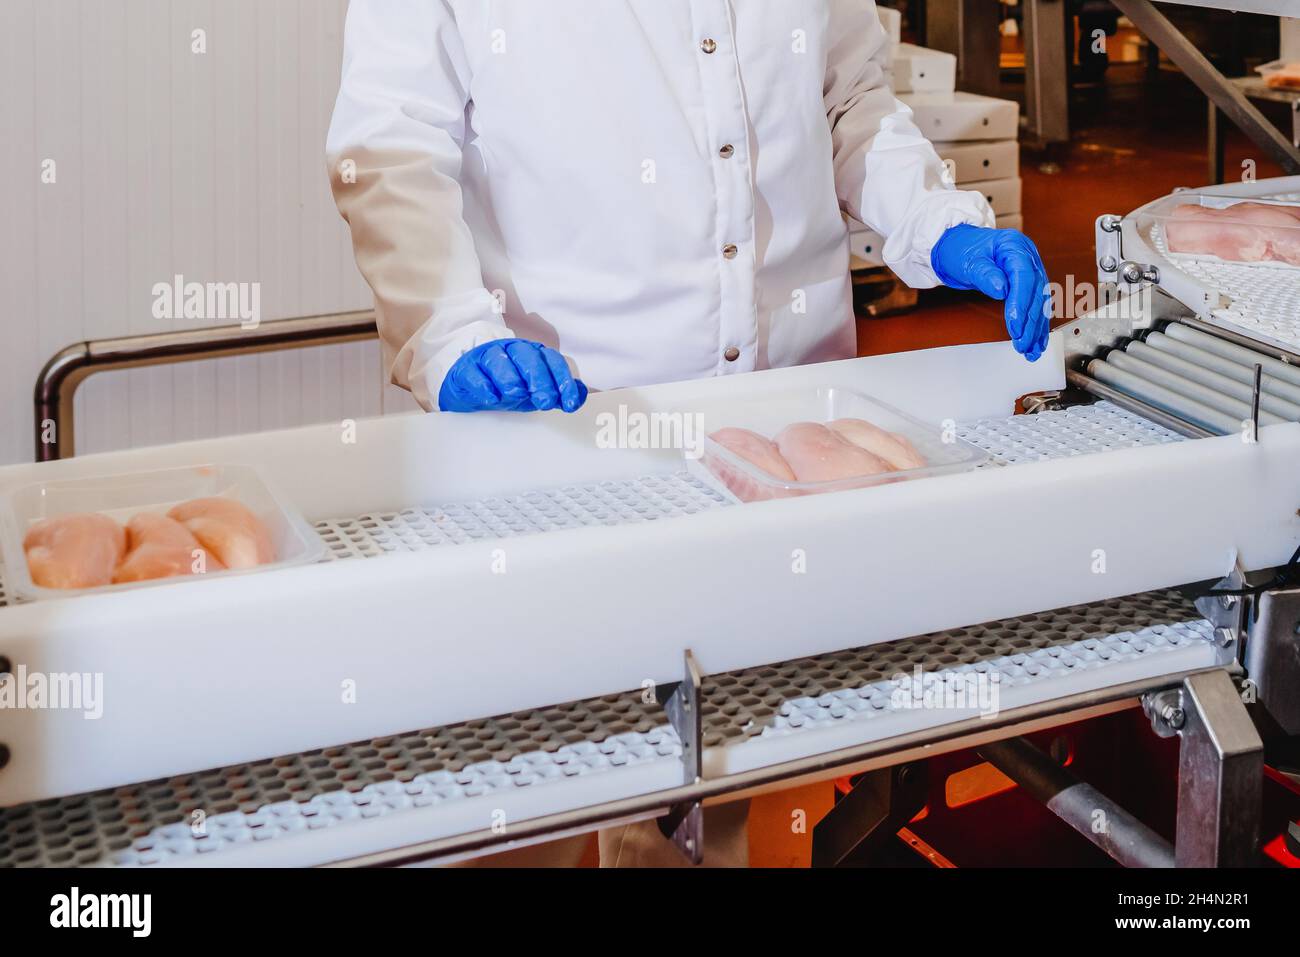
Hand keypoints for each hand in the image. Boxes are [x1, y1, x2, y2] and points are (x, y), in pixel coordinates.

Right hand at [438, 339, 588, 412]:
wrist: (468, 386)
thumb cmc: (504, 386)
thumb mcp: (534, 392)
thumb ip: (558, 392)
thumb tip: (581, 394)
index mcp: (530, 353)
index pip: (550, 360)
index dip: (562, 379)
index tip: (569, 402)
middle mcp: (509, 351)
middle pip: (526, 357)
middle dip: (539, 379)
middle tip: (545, 401)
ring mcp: (485, 358)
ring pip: (499, 361)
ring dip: (511, 378)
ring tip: (518, 395)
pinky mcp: (465, 369)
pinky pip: (474, 374)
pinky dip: (484, 385)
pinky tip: (493, 397)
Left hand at [930, 224, 1051, 361]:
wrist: (958, 245)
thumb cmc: (961, 250)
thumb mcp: (968, 261)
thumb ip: (985, 274)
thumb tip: (1002, 289)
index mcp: (1014, 245)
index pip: (1024, 277)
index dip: (1021, 304)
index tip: (1015, 327)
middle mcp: (1028, 256)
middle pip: (1036, 292)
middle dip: (1030, 322)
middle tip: (1023, 345)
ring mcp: (1031, 268)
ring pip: (1040, 301)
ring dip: (1037, 328)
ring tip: (1031, 350)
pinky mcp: (1028, 282)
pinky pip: (1036, 304)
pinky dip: (1036, 324)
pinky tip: (1036, 341)